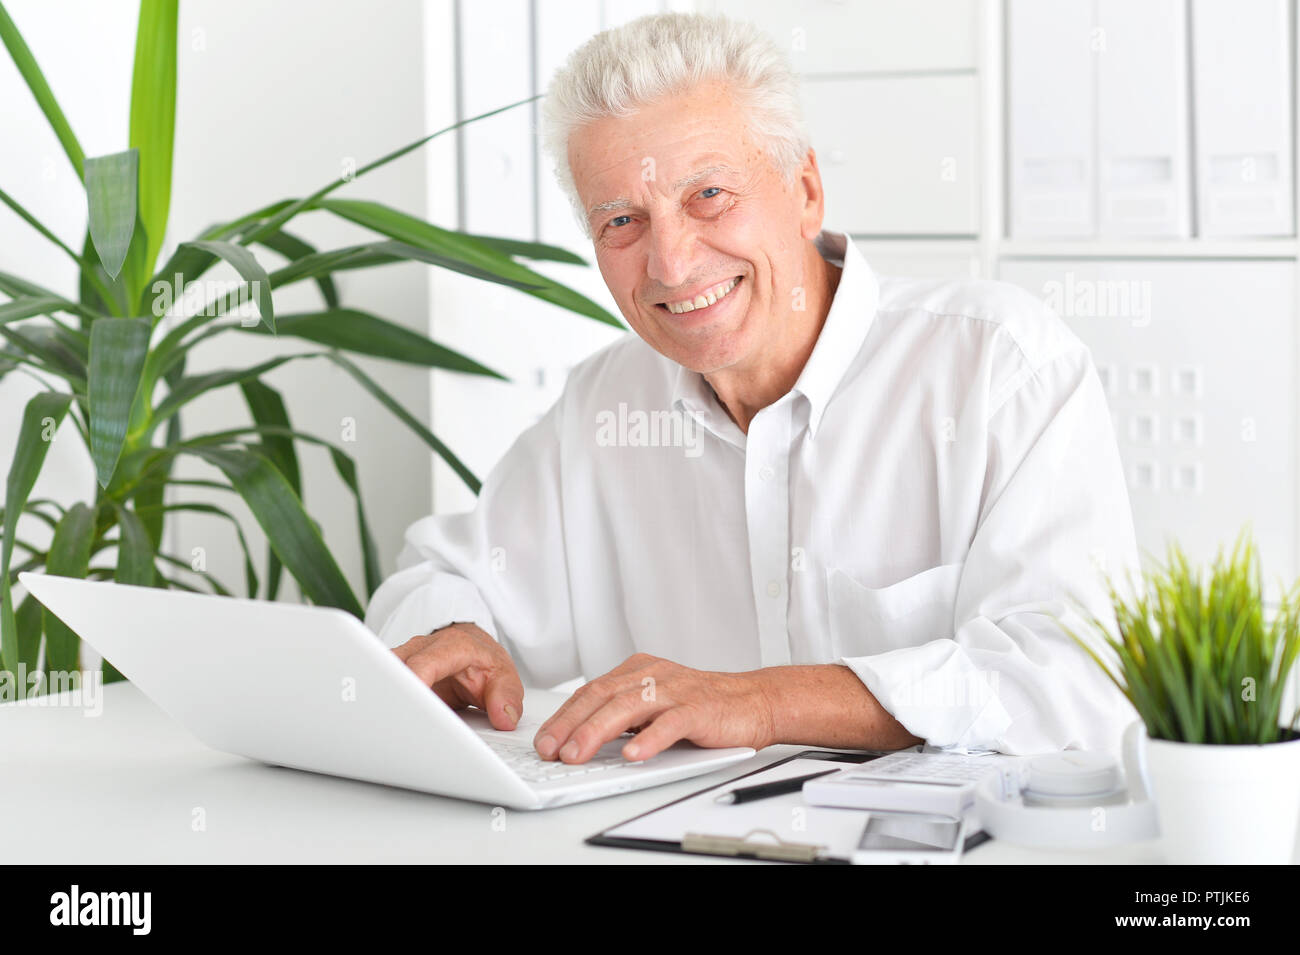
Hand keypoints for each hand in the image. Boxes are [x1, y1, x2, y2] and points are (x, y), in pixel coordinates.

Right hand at [392, 622, 523, 730]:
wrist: (474, 649)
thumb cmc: (485, 662)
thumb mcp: (505, 677)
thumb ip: (506, 697)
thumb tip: (504, 719)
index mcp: (452, 646)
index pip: (426, 661)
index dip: (415, 680)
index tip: (411, 704)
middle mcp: (422, 648)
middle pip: (395, 667)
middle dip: (392, 694)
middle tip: (394, 723)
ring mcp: (405, 658)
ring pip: (383, 675)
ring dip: (384, 699)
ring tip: (387, 725)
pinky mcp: (396, 672)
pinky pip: (384, 684)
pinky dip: (385, 702)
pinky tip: (387, 722)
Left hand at [532, 653, 775, 762]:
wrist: (754, 701)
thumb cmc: (703, 706)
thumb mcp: (655, 704)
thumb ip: (624, 715)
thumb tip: (582, 739)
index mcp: (638, 671)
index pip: (591, 691)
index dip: (564, 716)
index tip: (544, 740)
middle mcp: (653, 675)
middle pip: (602, 696)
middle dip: (571, 724)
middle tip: (550, 749)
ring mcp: (676, 690)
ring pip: (628, 707)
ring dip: (598, 732)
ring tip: (578, 754)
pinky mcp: (699, 709)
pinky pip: (671, 723)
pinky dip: (650, 739)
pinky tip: (634, 755)